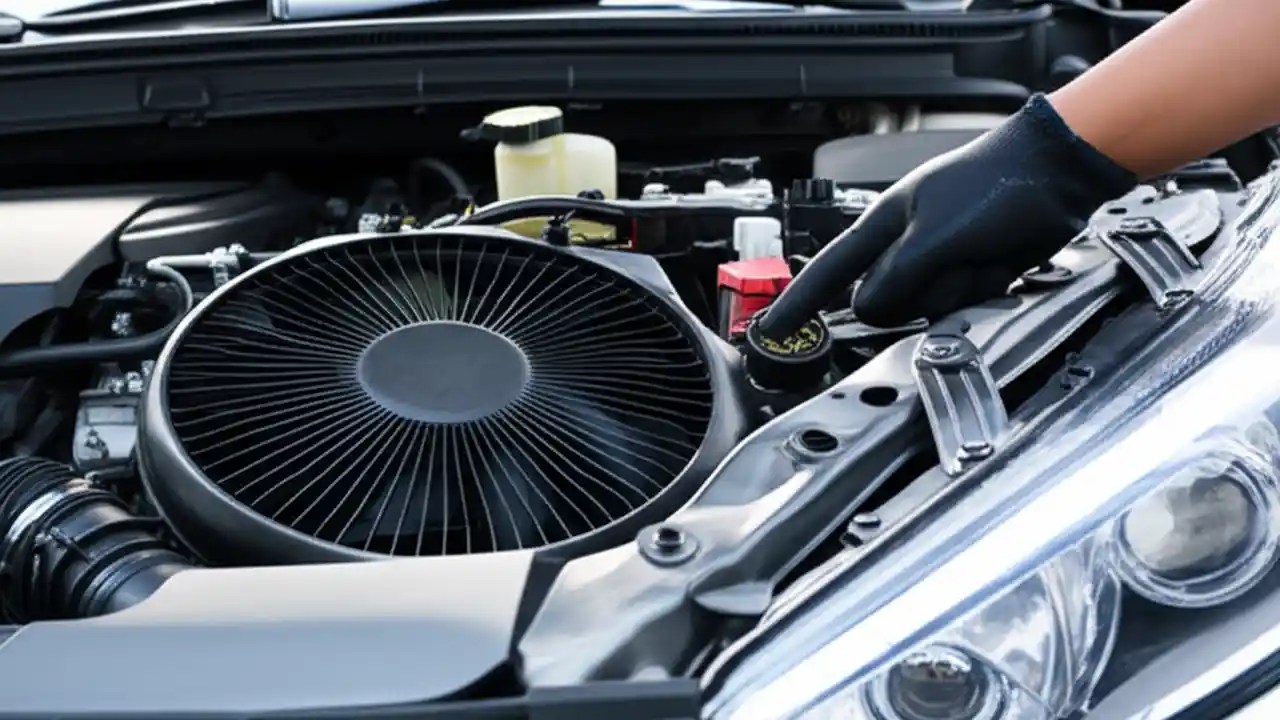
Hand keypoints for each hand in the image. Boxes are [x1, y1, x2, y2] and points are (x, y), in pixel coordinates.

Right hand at [758, 94, 1135, 336]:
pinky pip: (959, 309)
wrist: (1055, 175)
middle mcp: (905, 247)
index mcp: (884, 227)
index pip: (827, 273)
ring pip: (925, 311)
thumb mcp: (934, 233)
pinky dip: (979, 294)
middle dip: (918, 296)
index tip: (772, 331)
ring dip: (956, 293)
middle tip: (950, 263)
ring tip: (980, 256)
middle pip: (884, 304)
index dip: (797, 305)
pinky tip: (997, 265)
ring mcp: (938, 263)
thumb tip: (867, 311)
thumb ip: (895, 277)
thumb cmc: (994, 184)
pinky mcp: (969, 276)